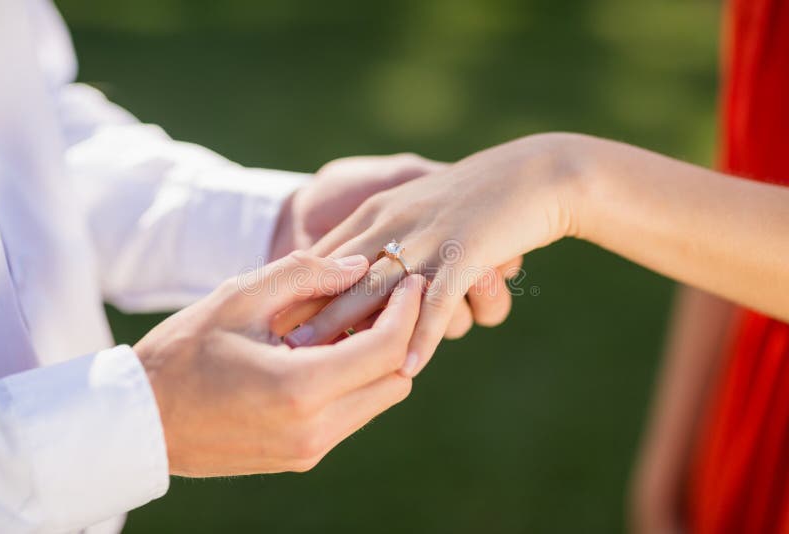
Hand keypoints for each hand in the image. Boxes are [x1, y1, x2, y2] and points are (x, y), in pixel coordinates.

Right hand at [134, 251, 424, 475]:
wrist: (140, 420)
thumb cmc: (182, 352)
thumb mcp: (239, 298)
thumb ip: (305, 274)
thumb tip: (360, 265)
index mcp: (301, 388)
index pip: (387, 348)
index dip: (408, 310)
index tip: (410, 279)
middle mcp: (315, 428)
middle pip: (396, 378)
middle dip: (403, 334)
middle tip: (392, 296)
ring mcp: (309, 450)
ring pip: (379, 400)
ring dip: (381, 359)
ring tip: (362, 319)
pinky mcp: (301, 456)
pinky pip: (353, 415)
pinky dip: (357, 381)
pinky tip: (335, 350)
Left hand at [274, 133, 584, 374]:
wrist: (535, 172)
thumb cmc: (477, 194)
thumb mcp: (419, 207)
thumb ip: (386, 233)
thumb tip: (362, 272)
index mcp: (379, 212)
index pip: (325, 255)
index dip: (295, 289)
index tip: (266, 319)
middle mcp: (395, 223)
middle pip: (341, 276)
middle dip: (308, 313)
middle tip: (276, 350)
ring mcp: (430, 238)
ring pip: (380, 290)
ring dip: (349, 329)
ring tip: (321, 364)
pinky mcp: (467, 252)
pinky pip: (439, 302)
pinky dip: (423, 336)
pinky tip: (407, 368)